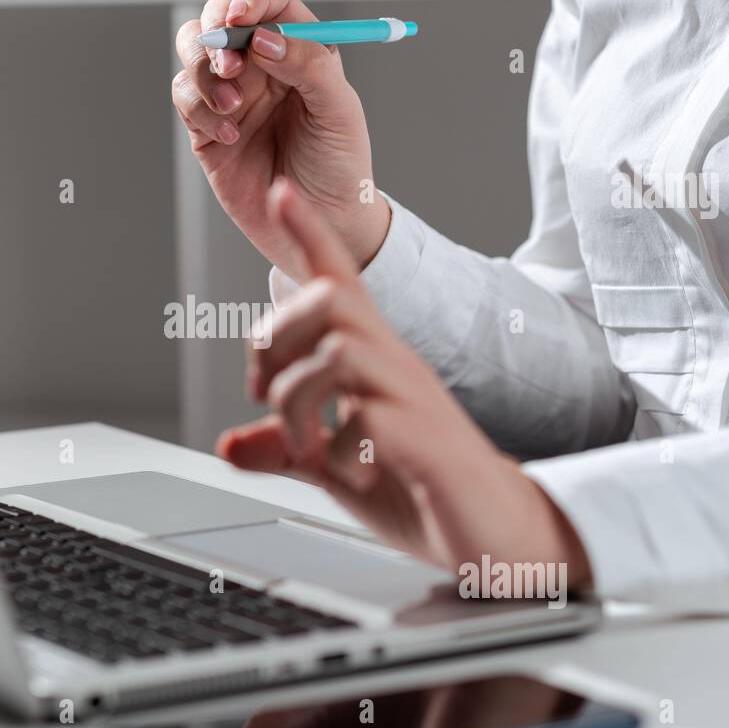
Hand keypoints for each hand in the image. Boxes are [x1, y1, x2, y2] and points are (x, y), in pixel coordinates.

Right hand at [171, 0, 390, 281]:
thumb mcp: (339, 111)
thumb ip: (308, 64)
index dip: (251, 1)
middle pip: (219, 18)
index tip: (240, 19)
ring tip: (233, 107)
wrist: (323, 224)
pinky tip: (230, 135)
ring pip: (192, 54)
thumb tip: (265, 37)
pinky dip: (200, 110)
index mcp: (301, 51)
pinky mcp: (207, 128)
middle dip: (215, 33)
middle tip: (230, 65)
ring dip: (204, 73)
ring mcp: (232, 95)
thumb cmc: (340, 166)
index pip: (271, 4)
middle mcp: (263, 67)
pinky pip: (185, 98)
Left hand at [217, 180, 591, 584]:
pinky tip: (347, 471)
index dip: (310, 235)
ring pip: (336, 351)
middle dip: (275, 337)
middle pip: (328, 300)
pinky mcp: (424, 441)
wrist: (499, 536)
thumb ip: (285, 451)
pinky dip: (334, 448)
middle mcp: (395, 368)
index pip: (340, 283)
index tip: (281, 192)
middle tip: (264, 392)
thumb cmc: (424, 492)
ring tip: (305, 447)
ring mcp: (411, 400)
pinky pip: (365, 417)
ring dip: (297, 399)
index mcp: (374, 364)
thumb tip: (230, 443)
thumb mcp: (335, 471)